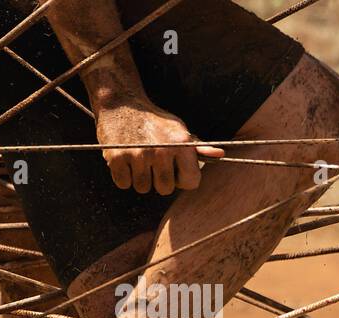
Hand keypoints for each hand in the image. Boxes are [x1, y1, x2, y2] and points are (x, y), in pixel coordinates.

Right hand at [95, 99, 224, 194]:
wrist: (123, 106)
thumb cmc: (154, 122)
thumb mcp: (178, 130)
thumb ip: (197, 147)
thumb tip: (220, 155)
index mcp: (181, 144)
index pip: (191, 181)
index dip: (182, 180)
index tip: (175, 172)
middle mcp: (161, 150)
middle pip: (165, 189)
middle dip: (159, 181)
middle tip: (153, 165)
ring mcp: (138, 155)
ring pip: (142, 188)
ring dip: (140, 179)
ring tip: (138, 162)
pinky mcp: (117, 159)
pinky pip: (123, 184)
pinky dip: (123, 177)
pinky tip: (125, 161)